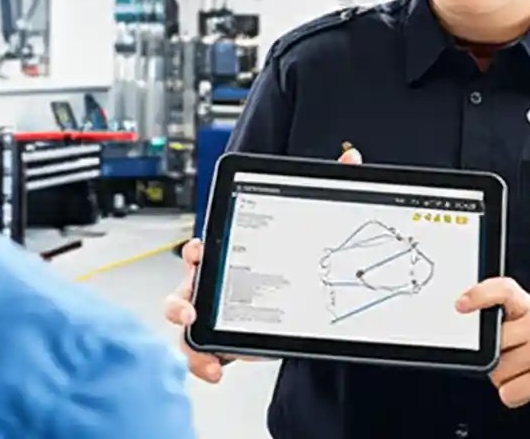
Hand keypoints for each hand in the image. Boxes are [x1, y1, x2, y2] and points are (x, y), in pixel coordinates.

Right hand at [162, 143, 362, 382]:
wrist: (298, 291)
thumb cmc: (289, 251)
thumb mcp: (307, 219)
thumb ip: (326, 186)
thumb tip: (351, 159)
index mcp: (228, 252)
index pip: (203, 248)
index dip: (197, 251)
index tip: (200, 252)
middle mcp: (214, 284)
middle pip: (182, 292)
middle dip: (178, 304)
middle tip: (189, 311)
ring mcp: (217, 313)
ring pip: (186, 327)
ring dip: (188, 341)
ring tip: (203, 355)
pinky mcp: (227, 338)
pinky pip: (204, 352)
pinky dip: (205, 363)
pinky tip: (218, 371)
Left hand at [456, 277, 529, 408]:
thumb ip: (507, 318)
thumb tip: (471, 325)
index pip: (504, 290)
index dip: (480, 294)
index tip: (461, 304)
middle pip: (492, 343)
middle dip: (495, 356)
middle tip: (512, 357)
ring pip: (497, 371)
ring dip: (504, 378)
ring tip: (524, 372)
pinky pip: (508, 391)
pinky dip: (513, 395)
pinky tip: (528, 386)